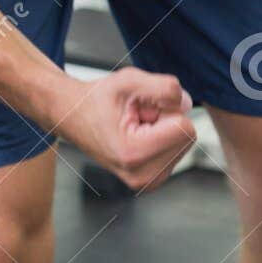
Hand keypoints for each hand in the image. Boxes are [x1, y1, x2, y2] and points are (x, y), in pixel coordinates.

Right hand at [56, 67, 197, 191]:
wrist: (74, 118)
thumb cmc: (97, 100)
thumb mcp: (129, 80)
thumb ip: (164, 88)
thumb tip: (187, 104)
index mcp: (135, 155)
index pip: (185, 127)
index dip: (165, 109)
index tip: (139, 109)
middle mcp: (143, 176)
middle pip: (186, 136)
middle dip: (165, 119)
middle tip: (135, 117)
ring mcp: (148, 182)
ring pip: (183, 143)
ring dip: (162, 128)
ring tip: (134, 125)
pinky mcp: (152, 180)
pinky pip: (176, 149)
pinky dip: (161, 138)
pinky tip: (137, 135)